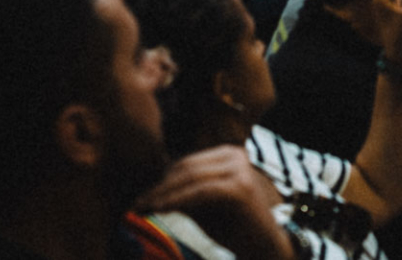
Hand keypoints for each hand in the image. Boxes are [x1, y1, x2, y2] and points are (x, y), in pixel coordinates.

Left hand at [137, 146, 290, 257]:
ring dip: (162, 194)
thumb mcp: (203, 206)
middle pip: (185, 168)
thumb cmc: (233, 227)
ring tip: (142, 209)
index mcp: (227, 155)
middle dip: (158, 188)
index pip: (185, 163)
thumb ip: (183, 194)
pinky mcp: (239, 187)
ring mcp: (239, 169)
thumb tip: (150, 191)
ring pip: (190, 178)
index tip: (140, 199)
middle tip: (136, 205)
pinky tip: (158, 210)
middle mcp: (235, 155)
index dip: (161, 181)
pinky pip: (199, 192)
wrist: (265, 246)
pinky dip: (176, 201)